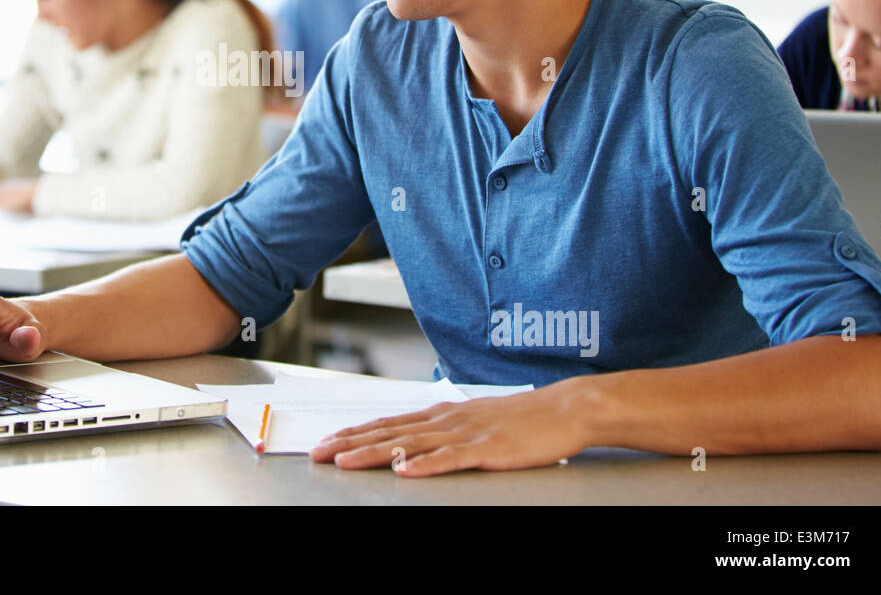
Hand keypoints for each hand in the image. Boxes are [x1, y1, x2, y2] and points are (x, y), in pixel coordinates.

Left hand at [309, 380, 593, 475]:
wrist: (563, 409)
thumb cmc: (522, 418)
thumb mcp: (474, 420)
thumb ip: (444, 431)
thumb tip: (413, 444)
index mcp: (441, 414)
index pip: (388, 423)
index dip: (354, 432)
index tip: (326, 441)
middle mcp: (445, 419)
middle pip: (389, 431)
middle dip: (350, 442)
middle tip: (317, 453)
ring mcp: (465, 433)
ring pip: (409, 444)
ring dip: (374, 453)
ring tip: (344, 462)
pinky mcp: (487, 448)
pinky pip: (451, 459)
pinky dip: (426, 465)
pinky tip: (405, 471)